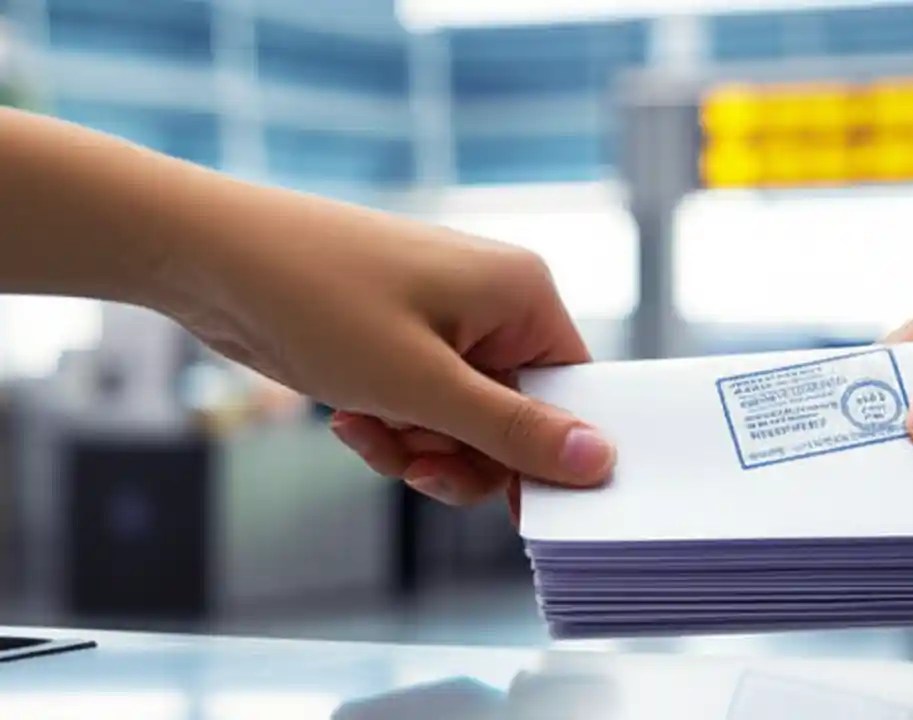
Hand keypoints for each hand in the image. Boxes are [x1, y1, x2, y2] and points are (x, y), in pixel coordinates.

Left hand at [158, 187, 614, 508]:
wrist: (209, 258)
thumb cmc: (319, 302)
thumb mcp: (423, 387)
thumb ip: (514, 431)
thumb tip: (601, 461)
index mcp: (522, 294)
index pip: (574, 393)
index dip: (545, 452)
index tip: (506, 499)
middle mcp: (494, 301)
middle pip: (517, 416)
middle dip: (464, 453)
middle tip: (415, 464)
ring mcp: (447, 317)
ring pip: (465, 419)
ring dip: (420, 445)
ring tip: (368, 432)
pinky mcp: (403, 334)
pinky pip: (425, 404)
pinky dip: (393, 425)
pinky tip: (349, 418)